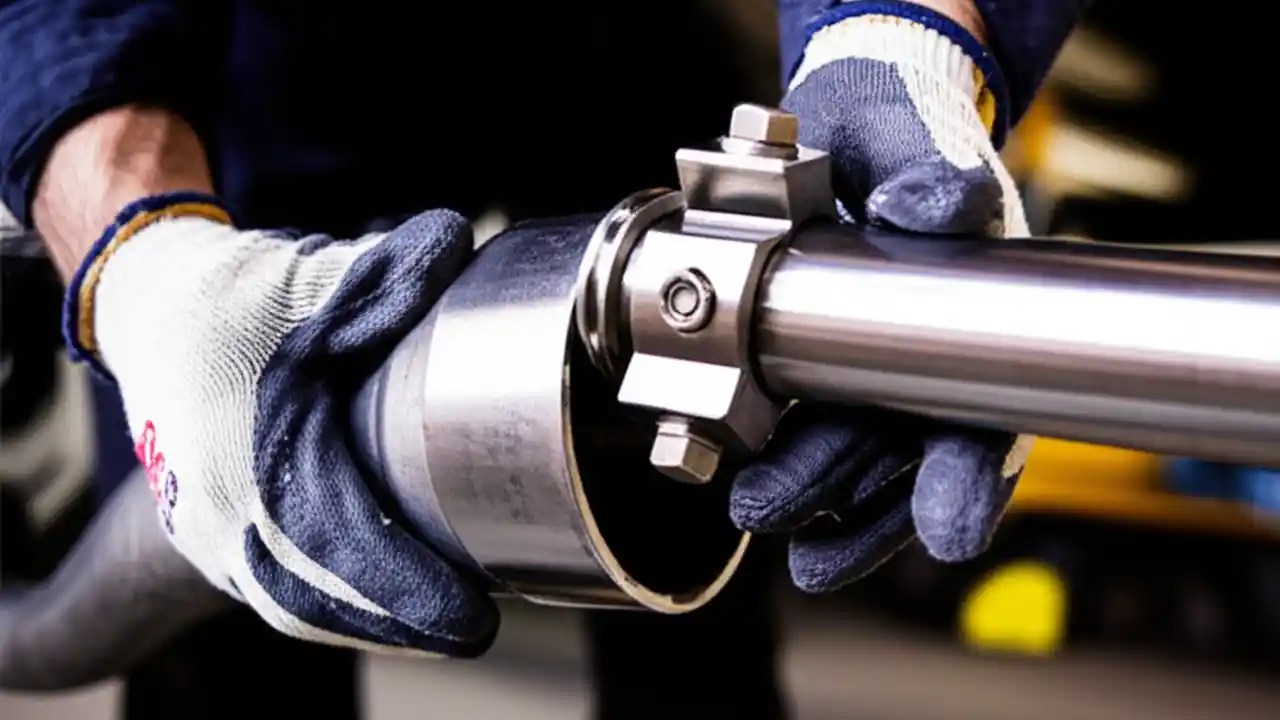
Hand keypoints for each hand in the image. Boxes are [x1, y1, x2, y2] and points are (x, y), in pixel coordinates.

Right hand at [61, 192, 498, 656]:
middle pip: (322, 603)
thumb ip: (389, 272)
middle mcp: (220, 512)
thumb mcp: (312, 277)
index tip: (474, 616)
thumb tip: (461, 249)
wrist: (148, 306)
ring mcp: (205, 530)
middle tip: (474, 628)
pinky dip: (332, 609)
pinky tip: (380, 609)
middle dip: (403, 625)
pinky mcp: (207, 532)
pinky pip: (274, 593)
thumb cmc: (230, 298)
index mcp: (251, 456)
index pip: (343, 550)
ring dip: (368, 624)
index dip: (411, 591)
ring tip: (438, 625)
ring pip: (295, 607)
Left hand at [729, 5, 1032, 591]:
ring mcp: (870, 367)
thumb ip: (930, 169)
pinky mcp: (810, 363)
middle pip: (906, 458)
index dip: (971, 477)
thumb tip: (932, 208)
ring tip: (760, 514)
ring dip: (809, 498)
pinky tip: (745, 487)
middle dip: (864, 511)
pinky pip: (795, 425)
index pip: (991, 416)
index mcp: (979, 317)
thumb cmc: (898, 128)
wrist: (848, 120)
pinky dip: (773, 459)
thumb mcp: (914, 135)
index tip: (951, 526)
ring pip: (849, 457)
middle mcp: (931, 357)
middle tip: (812, 547)